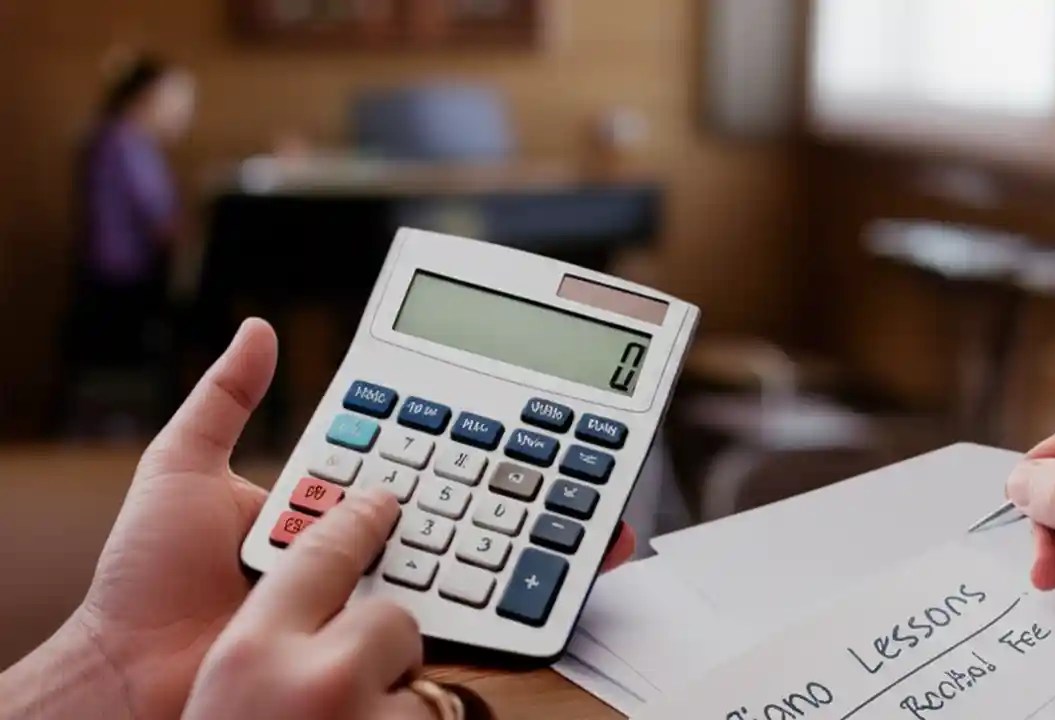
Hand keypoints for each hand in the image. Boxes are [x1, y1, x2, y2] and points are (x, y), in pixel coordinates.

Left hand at [7, 319, 635, 719]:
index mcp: (328, 506)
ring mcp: (371, 599)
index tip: (512, 412)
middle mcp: (359, 551)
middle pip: (453, 508)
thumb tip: (260, 329)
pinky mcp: (376, 649)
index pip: (408, 458)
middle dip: (523, 484)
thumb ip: (224, 402)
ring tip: (593, 514)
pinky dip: (505, 601)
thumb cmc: (145, 582)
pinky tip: (550, 577)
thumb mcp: (181, 470)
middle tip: (582, 458)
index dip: (458, 437)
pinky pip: (448, 621)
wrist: (132, 675)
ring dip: (535, 539)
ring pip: (465, 561)